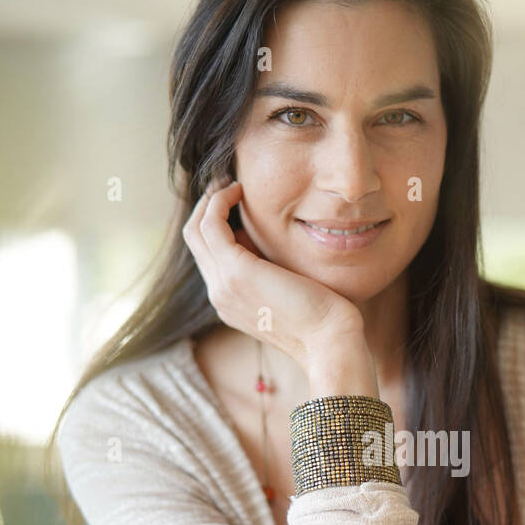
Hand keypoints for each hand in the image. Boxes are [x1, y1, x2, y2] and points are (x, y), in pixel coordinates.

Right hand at [182, 176, 367, 373]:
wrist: (329, 342)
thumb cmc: (323, 318)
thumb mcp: (289, 290)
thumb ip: (270, 268)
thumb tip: (264, 239)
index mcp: (230, 301)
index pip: (208, 254)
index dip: (216, 222)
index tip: (236, 200)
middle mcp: (219, 294)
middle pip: (195, 239)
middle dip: (208, 205)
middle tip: (229, 182)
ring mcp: (223, 284)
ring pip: (196, 229)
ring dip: (211, 199)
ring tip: (233, 182)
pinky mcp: (236, 271)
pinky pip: (212, 224)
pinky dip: (220, 201)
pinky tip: (240, 190)